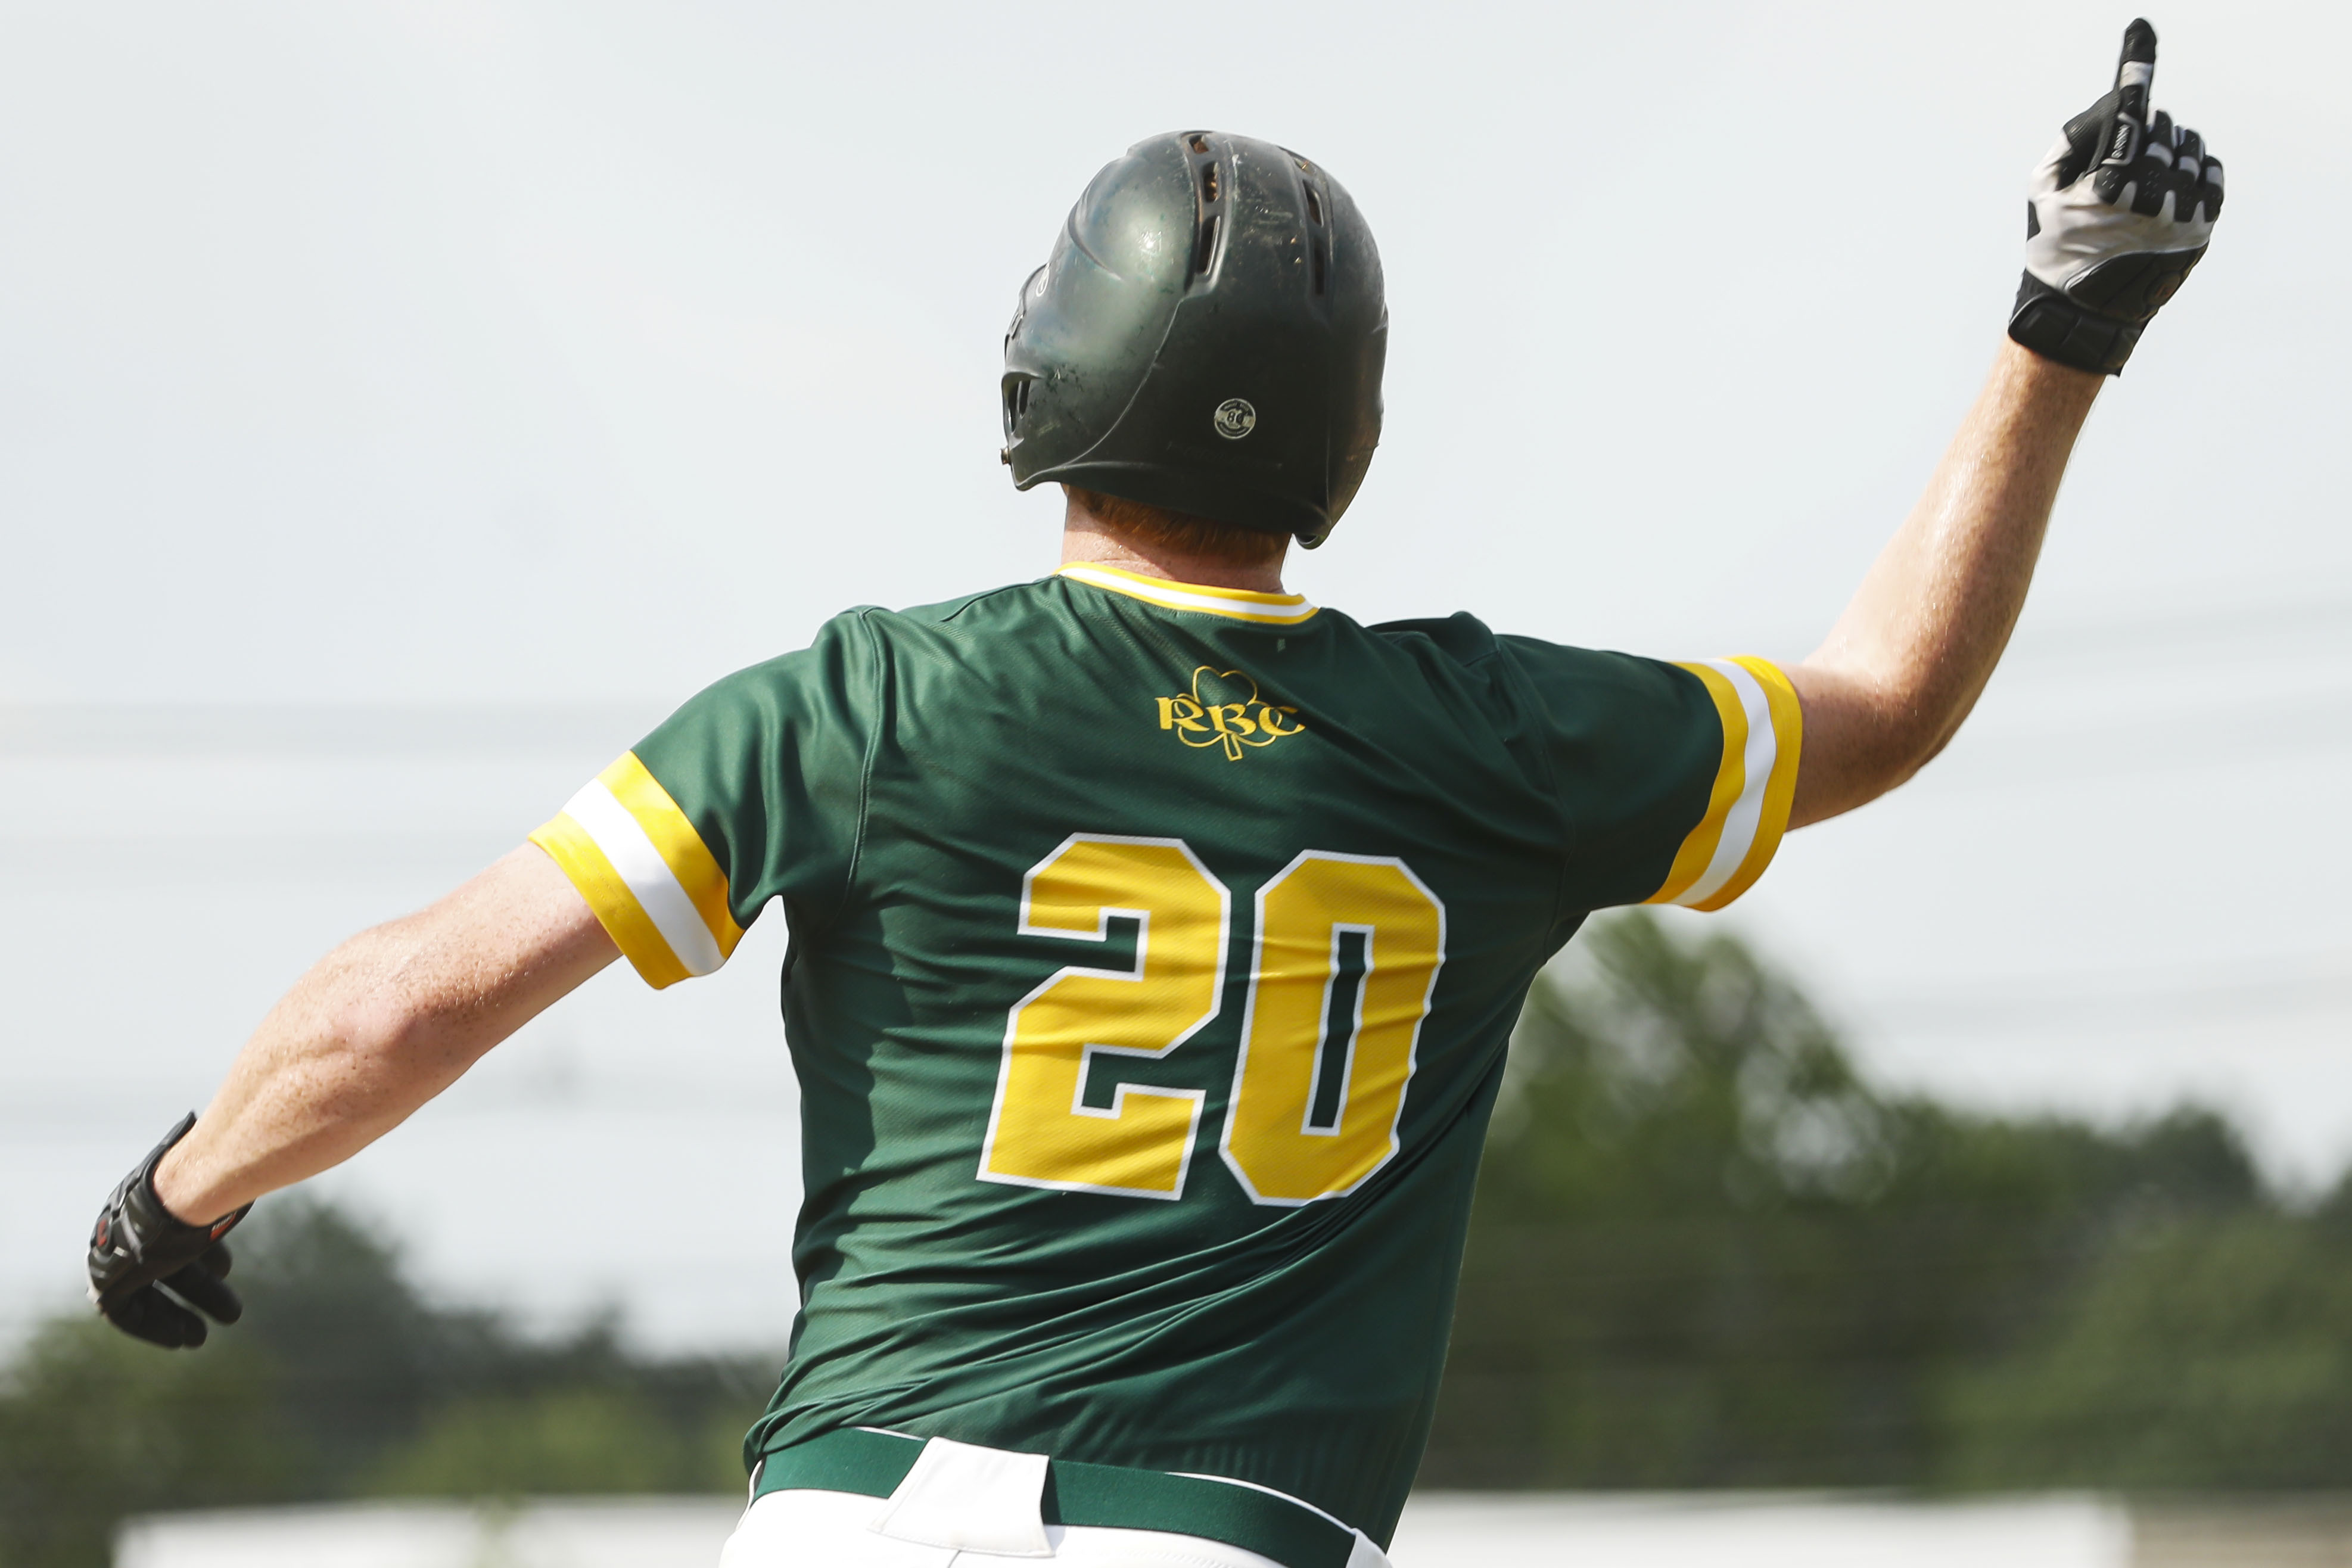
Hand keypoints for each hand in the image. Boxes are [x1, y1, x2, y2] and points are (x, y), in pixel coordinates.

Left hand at [87, 1113, 252, 1348]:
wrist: (180, 1194)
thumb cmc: (216, 1177)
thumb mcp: (237, 1175)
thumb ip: (251, 1175)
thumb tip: (302, 1155)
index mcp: (156, 1196)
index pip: (175, 1231)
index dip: (204, 1254)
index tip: (226, 1271)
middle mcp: (132, 1223)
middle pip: (165, 1264)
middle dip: (198, 1290)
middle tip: (229, 1314)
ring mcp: (117, 1250)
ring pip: (146, 1290)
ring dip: (177, 1314)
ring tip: (201, 1338)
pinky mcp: (108, 1280)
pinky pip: (123, 1312)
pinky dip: (152, 1326)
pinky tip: (181, 1338)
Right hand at [2008, 19, 2222, 374]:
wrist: (2083, 311)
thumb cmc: (2056, 245)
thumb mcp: (2042, 190)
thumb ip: (2073, 139)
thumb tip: (2114, 107)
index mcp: (2111, 188)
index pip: (2128, 116)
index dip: (2134, 70)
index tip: (2142, 29)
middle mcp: (2155, 199)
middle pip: (2160, 127)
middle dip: (2138, 136)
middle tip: (2114, 171)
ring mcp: (2184, 212)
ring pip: (2188, 144)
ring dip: (2166, 151)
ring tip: (2142, 182)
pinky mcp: (2204, 223)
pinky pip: (2210, 167)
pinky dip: (2191, 167)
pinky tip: (2169, 186)